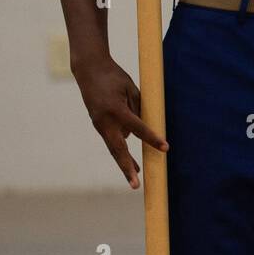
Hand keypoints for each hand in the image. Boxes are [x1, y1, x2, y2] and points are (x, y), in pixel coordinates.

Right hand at [74, 56, 168, 189]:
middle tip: (136, 184)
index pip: (138, 127)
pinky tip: (131, 163)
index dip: (152, 138)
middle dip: (127, 167)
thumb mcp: (131, 88)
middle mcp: (105, 120)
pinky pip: (112, 140)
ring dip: (125, 162)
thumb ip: (137, 109)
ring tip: (136, 177)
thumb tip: (140, 132)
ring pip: (114, 148)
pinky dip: (121, 151)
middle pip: (118, 149)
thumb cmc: (114, 76)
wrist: (88, 70)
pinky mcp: (98, 124)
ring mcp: (99, 124)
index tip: (165, 148)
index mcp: (116, 109)